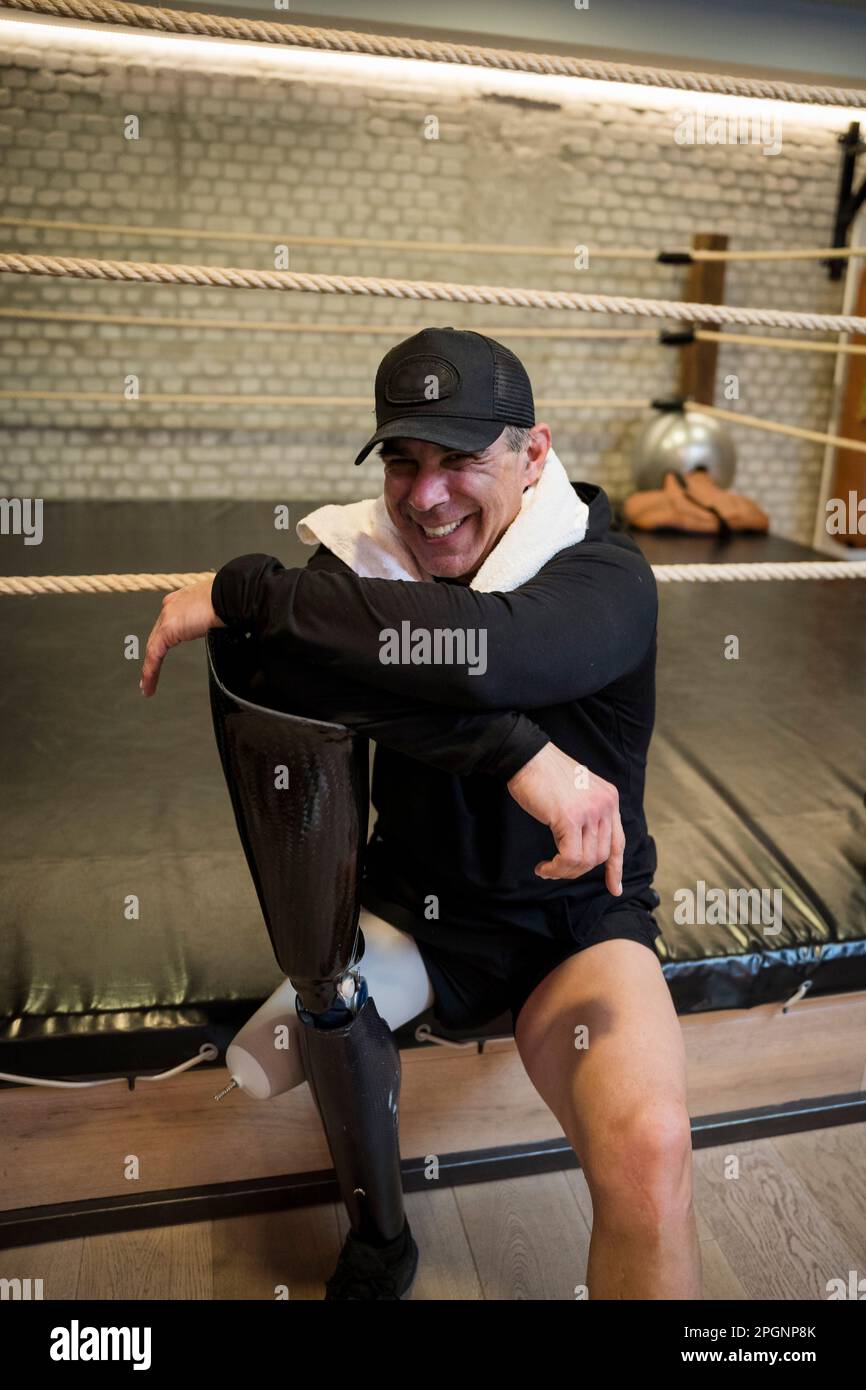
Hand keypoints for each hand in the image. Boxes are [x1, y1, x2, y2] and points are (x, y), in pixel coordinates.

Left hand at [140, 577, 224, 696]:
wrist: (231, 594)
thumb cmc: (233, 601)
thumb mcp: (219, 613)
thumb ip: (214, 622)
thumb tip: (223, 630)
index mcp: (182, 600)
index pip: (168, 624)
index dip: (163, 640)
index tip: (162, 652)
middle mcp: (171, 606)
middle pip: (156, 637)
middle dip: (152, 657)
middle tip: (149, 675)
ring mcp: (168, 617)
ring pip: (153, 648)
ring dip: (149, 670)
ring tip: (147, 687)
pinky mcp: (168, 629)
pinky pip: (154, 655)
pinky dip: (150, 671)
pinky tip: (148, 684)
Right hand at [506, 743, 623, 893]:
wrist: (527, 757)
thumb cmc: (544, 775)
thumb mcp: (577, 794)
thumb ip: (588, 814)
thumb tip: (584, 848)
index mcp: (610, 799)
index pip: (618, 842)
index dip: (615, 868)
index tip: (614, 888)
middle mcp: (605, 805)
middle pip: (600, 855)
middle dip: (578, 870)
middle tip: (556, 869)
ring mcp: (590, 811)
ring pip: (585, 860)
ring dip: (564, 871)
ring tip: (547, 868)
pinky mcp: (570, 818)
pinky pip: (569, 857)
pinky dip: (556, 868)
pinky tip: (543, 867)